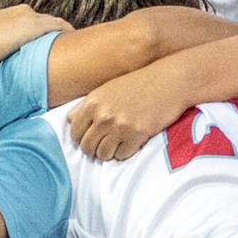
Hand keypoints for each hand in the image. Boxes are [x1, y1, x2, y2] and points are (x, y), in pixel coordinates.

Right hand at [0, 4, 71, 64]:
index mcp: (12, 14)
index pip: (34, 21)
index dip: (43, 31)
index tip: (49, 41)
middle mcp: (23, 11)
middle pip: (46, 20)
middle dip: (55, 31)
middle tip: (66, 44)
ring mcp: (30, 18)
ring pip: (54, 23)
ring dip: (63, 31)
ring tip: (73, 44)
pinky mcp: (34, 27)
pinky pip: (58, 27)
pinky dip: (66, 31)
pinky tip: (74, 41)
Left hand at [67, 65, 188, 160]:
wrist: (168, 82)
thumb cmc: (138, 84)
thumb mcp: (107, 89)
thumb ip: (86, 105)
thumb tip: (70, 120)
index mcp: (92, 102)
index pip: (74, 132)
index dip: (81, 138)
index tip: (90, 138)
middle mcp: (103, 115)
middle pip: (87, 147)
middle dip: (94, 148)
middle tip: (104, 144)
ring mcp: (120, 126)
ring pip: (103, 154)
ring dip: (109, 152)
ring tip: (117, 143)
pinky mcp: (137, 135)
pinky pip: (122, 155)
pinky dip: (125, 152)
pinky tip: (130, 142)